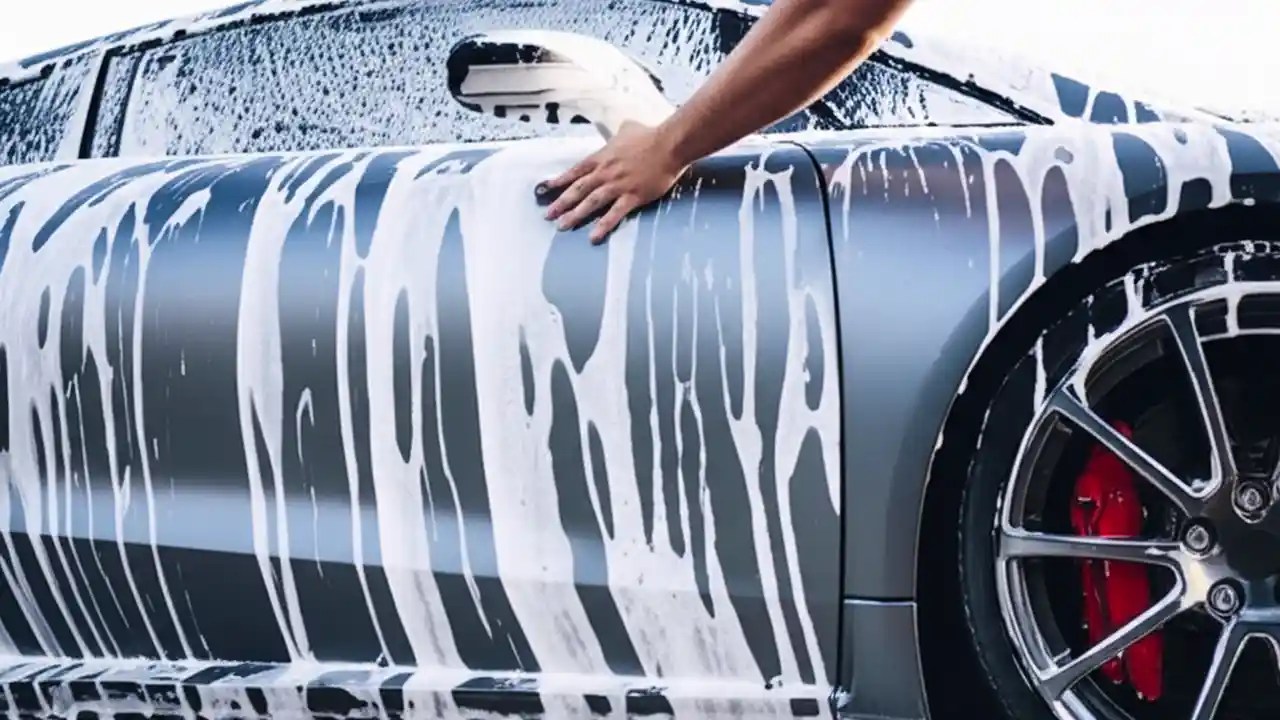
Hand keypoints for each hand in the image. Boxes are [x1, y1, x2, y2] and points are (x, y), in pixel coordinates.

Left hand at [539, 120, 686, 243]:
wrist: (669, 144)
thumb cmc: (650, 135)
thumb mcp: (628, 129)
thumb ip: (618, 133)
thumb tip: (620, 129)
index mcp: (602, 157)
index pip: (575, 171)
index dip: (559, 181)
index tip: (545, 190)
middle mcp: (605, 172)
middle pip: (578, 189)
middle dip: (561, 203)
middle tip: (548, 216)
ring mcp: (618, 185)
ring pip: (591, 202)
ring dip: (575, 215)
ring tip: (562, 226)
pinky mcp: (633, 196)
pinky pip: (615, 214)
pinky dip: (603, 226)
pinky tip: (593, 237)